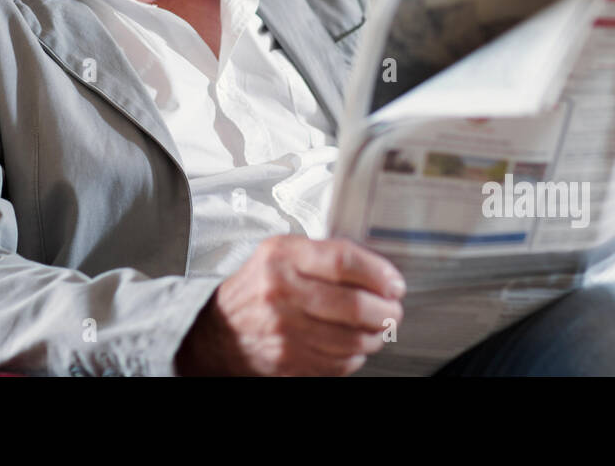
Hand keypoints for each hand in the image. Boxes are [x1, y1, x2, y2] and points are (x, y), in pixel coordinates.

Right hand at [174, 236, 405, 375]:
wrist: (220, 331)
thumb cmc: (257, 288)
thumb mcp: (280, 253)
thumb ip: (323, 253)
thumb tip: (378, 271)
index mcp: (281, 257)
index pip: (343, 261)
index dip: (378, 273)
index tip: (394, 282)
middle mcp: (281, 292)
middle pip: (353, 304)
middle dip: (386, 310)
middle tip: (393, 309)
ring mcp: (285, 331)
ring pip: (351, 339)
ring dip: (376, 335)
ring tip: (379, 328)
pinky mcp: (288, 361)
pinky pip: (338, 362)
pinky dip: (355, 356)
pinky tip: (354, 345)